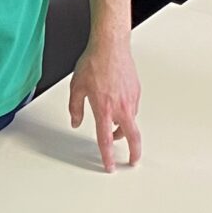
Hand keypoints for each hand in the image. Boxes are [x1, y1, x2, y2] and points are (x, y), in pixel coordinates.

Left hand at [65, 35, 141, 171]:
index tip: (109, 166)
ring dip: (124, 129)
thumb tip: (75, 122)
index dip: (107, 156)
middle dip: (133, 153)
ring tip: (116, 129)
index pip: (106, 139)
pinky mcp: (136, 91)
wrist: (110, 46)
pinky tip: (118, 107)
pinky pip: (133, 108)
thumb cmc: (94, 62)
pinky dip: (126, 113)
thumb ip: (75, 108)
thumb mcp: (76, 87)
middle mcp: (120, 106)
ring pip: (131, 121)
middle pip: (132, 137)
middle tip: (132, 161)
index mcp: (104, 108)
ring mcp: (131, 99)